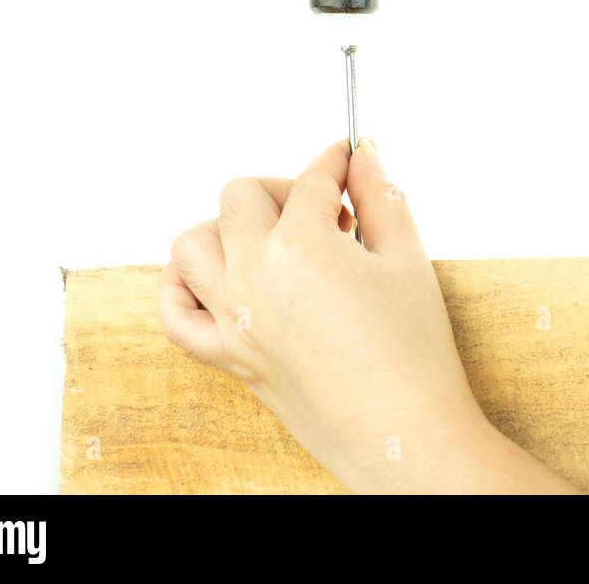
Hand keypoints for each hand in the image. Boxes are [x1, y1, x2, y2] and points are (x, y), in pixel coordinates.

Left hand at [157, 138, 576, 493]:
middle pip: (242, 197)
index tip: (346, 156)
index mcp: (303, 245)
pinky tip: (214, 279)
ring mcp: (234, 318)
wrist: (403, 431)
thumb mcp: (408, 259)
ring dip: (226, 228)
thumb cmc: (413, 351)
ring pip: (193, 244)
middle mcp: (255, 275)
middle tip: (324, 210)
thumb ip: (382, 198)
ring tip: (271, 240)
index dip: (335, 160)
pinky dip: (180, 289)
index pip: (311, 179)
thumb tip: (364, 159)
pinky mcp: (229, 357)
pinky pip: (175, 315)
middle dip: (283, 189)